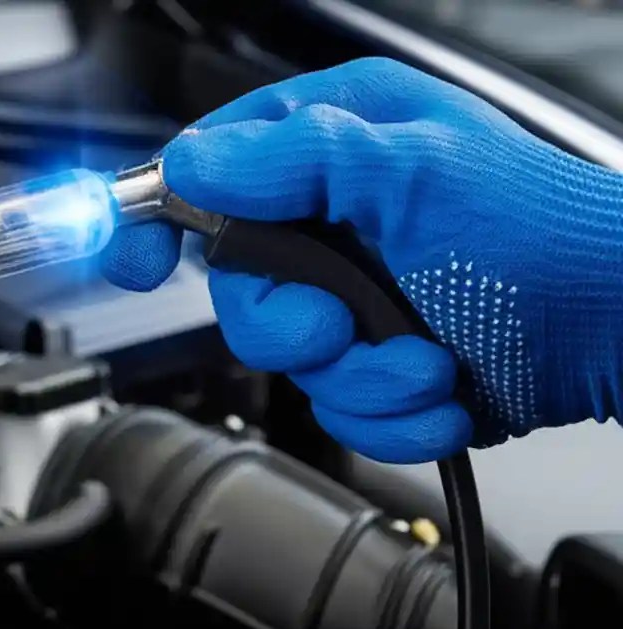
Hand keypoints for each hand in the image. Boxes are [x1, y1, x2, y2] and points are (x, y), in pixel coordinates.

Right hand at [103, 57, 622, 461]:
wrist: (617, 332)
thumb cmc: (547, 233)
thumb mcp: (417, 173)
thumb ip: (296, 160)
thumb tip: (195, 164)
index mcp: (330, 140)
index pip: (204, 168)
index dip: (152, 211)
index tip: (129, 257)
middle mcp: (330, 213)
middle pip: (233, 285)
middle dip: (291, 324)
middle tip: (341, 324)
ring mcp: (350, 290)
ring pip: (281, 357)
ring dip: (355, 377)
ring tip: (424, 362)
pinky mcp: (371, 356)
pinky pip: (331, 404)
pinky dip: (385, 412)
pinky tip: (438, 390)